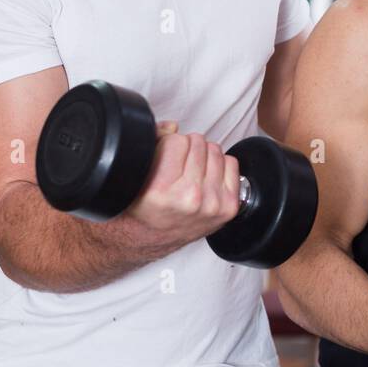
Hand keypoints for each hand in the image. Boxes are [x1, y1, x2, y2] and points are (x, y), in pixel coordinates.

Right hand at [122, 121, 240, 246]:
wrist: (151, 239)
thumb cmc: (143, 207)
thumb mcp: (135, 175)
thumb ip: (152, 143)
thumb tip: (173, 127)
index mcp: (161, 190)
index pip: (176, 141)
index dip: (169, 144)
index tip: (166, 155)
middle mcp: (189, 198)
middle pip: (198, 143)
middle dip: (187, 148)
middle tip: (178, 163)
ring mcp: (212, 203)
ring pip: (215, 150)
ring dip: (204, 155)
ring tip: (191, 170)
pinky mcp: (228, 207)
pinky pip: (232, 164)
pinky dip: (220, 166)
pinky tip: (206, 177)